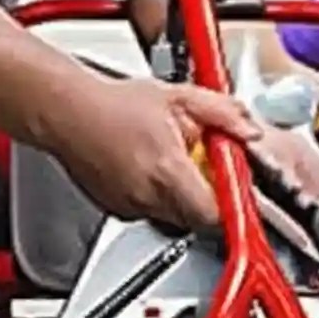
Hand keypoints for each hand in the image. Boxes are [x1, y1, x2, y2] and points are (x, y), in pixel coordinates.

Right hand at [49, 77, 260, 227]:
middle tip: (209, 170)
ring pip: (177, 218)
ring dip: (186, 197)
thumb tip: (251, 131)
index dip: (234, 206)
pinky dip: (160, 197)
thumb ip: (223, 114)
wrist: (67, 111)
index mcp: (167, 171)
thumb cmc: (114, 104)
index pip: (215, 214)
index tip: (239, 193)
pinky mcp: (119, 210)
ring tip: (174, 163)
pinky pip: (153, 213)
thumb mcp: (179, 98)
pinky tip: (151, 168)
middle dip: (211, 198)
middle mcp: (148, 197)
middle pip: (199, 219)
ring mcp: (132, 207)